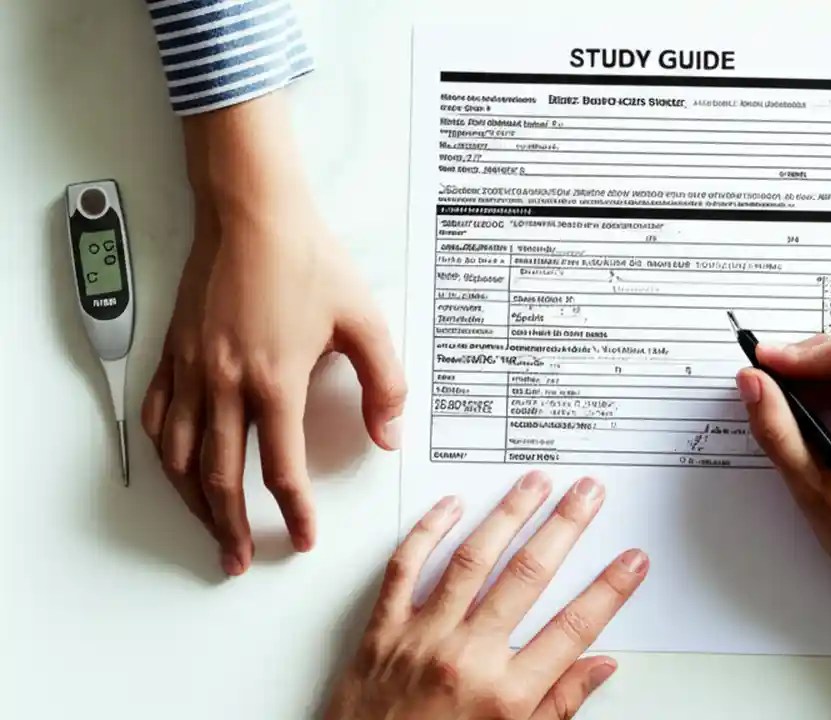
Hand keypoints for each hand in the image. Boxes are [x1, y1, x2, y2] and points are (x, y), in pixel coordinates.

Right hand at [141, 96, 405, 574]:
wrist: (252, 212)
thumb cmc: (307, 259)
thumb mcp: (364, 320)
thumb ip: (384, 384)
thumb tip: (389, 436)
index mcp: (274, 380)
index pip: (281, 469)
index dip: (293, 512)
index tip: (303, 538)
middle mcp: (224, 383)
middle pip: (221, 478)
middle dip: (232, 528)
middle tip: (241, 559)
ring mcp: (191, 370)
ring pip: (182, 457)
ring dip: (194, 503)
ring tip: (209, 529)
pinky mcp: (173, 354)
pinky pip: (159, 418)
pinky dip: (167, 455)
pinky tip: (178, 468)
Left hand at [326, 473, 647, 719]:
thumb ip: (558, 703)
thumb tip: (600, 667)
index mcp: (505, 695)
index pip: (573, 628)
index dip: (609, 590)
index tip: (633, 561)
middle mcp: (466, 658)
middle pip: (528, 577)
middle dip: (565, 527)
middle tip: (589, 494)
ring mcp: (422, 638)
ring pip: (473, 560)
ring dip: (509, 514)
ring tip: (534, 484)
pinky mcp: (383, 630)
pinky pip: (405, 569)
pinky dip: (428, 532)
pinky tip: (452, 505)